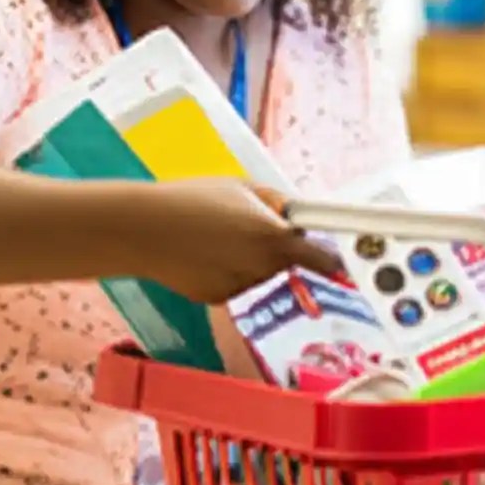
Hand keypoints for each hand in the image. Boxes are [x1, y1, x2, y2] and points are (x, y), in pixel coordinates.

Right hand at [129, 178, 342, 303]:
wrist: (143, 229)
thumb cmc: (191, 199)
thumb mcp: (240, 186)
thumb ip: (276, 202)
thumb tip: (295, 215)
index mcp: (273, 237)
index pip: (321, 258)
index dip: (332, 260)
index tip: (340, 262)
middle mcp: (261, 266)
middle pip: (285, 260)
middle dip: (274, 245)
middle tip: (243, 223)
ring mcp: (239, 285)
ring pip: (258, 272)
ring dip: (247, 257)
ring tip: (213, 235)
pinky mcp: (216, 297)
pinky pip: (233, 283)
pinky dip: (224, 271)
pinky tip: (200, 253)